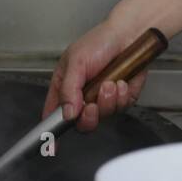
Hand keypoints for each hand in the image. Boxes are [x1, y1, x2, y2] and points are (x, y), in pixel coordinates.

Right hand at [41, 18, 149, 132]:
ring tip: (110, 82)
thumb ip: (69, 89)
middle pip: (81, 123)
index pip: (54, 114)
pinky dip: (122, 96)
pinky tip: (122, 81)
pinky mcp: (121, 98)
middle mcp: (83, 96)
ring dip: (107, 100)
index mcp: (65, 86)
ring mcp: (102, 99)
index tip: (52, 145)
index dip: (52, 132)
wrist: (129, 34)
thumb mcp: (76, 61)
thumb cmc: (100, 41)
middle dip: (88, 117)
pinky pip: (121, 108)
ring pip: (103, 117)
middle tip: (91, 105)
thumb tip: (67, 113)